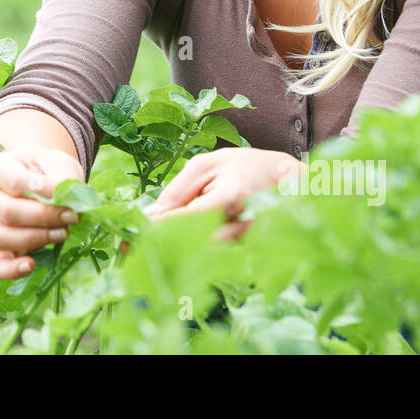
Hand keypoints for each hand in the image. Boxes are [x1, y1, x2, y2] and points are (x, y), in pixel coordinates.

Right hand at [0, 146, 83, 279]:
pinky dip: (12, 270)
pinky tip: (31, 264)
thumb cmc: (47, 169)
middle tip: (71, 217)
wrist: (40, 176)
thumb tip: (67, 206)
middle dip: (44, 218)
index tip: (68, 198)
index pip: (15, 182)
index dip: (44, 193)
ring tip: (62, 233)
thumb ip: (62, 184)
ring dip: (36, 238)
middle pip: (8, 212)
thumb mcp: (58, 165)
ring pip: (3, 238)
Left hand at [145, 148, 303, 241]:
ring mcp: (244, 243)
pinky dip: (191, 251)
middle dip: (162, 244)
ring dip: (174, 249)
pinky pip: (211, 254)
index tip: (131, 234)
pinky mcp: (244, 253)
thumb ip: (181, 187)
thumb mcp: (209, 163)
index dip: (158, 228)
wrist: (290, 181)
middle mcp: (240, 225)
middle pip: (192, 243)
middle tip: (129, 245)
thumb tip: (152, 212)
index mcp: (230, 197)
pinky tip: (173, 245)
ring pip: (201, 252)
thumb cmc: (245, 167)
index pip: (187, 218)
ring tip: (144, 245)